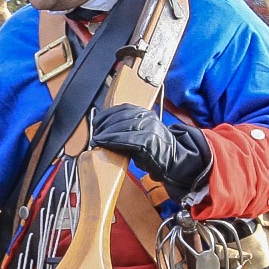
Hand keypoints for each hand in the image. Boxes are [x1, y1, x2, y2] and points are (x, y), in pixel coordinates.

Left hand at [88, 103, 211, 201]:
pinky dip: (112, 141)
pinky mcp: (147, 141)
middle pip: (120, 117)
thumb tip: (106, 127)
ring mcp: (148, 129)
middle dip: (104, 125)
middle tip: (95, 134)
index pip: (122, 108)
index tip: (96, 122)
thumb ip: (127, 126)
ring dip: (106, 134)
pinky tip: (104, 143)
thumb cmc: (155, 149)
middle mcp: (148, 118)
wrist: (174, 160)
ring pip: (121, 127)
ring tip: (97, 140)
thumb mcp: (142, 131)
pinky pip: (126, 139)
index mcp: (146, 113)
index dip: (106, 115)